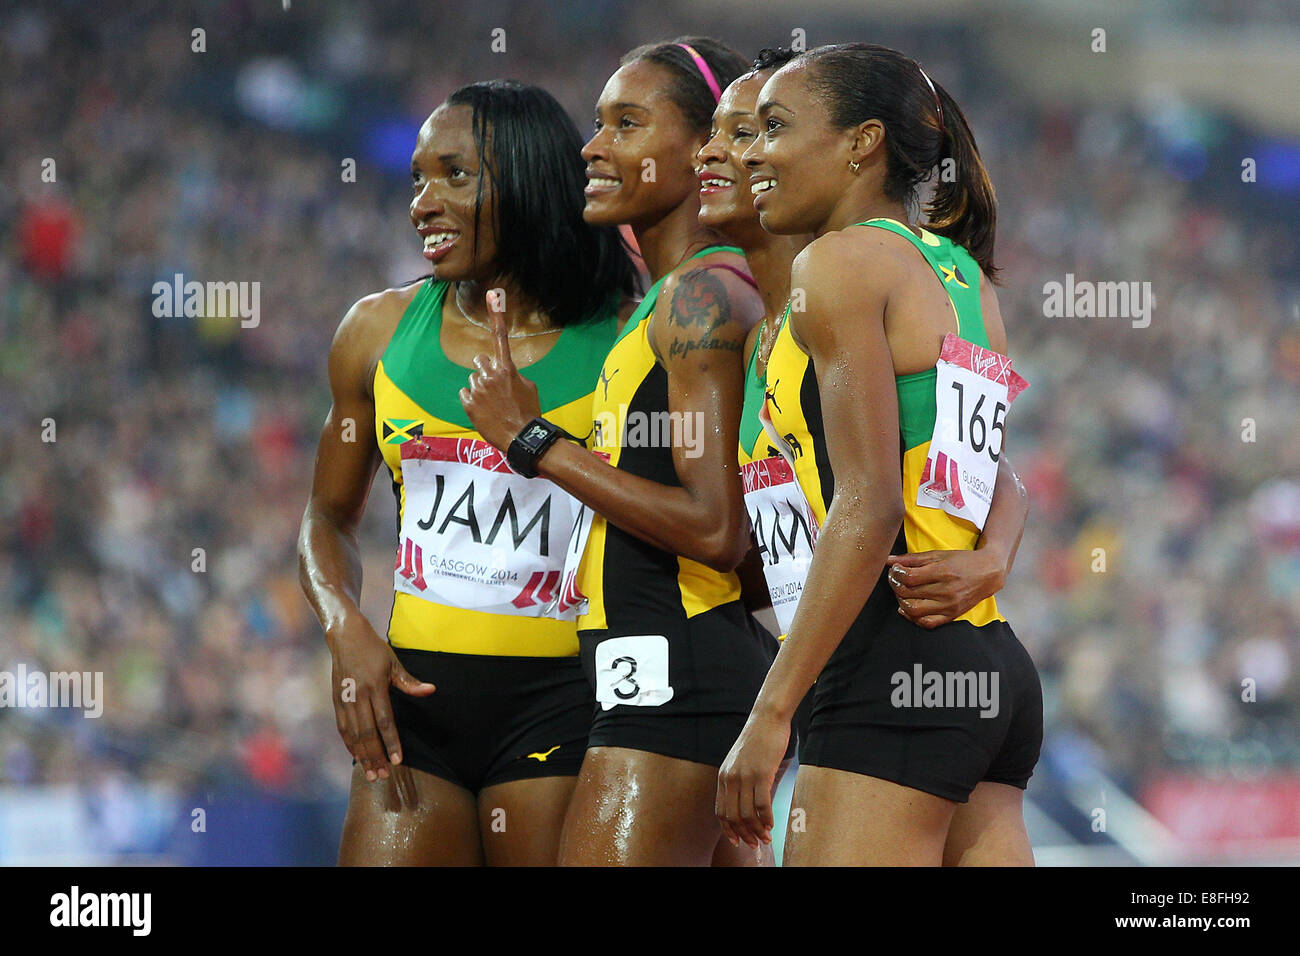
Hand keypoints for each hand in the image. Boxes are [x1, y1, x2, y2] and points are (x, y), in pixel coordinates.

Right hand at [326, 613, 434, 780]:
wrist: (344, 636)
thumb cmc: (374, 649)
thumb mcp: (394, 662)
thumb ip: (409, 682)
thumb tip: (431, 691)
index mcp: (375, 687)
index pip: (385, 721)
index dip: (391, 742)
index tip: (398, 760)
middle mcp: (358, 696)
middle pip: (367, 733)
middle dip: (376, 756)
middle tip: (384, 776)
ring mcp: (344, 700)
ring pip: (353, 735)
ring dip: (362, 756)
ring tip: (371, 774)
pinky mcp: (336, 701)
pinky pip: (342, 728)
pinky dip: (350, 745)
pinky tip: (357, 757)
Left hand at [459, 298, 542, 449]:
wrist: (521, 437)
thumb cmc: (528, 412)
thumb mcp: (529, 389)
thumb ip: (515, 376)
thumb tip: (505, 374)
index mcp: (507, 369)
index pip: (500, 337)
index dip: (496, 314)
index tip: (492, 295)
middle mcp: (490, 375)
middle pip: (479, 361)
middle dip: (484, 370)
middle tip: (494, 387)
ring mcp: (477, 389)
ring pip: (473, 379)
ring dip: (480, 388)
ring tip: (492, 404)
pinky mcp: (468, 403)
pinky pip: (464, 393)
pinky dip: (471, 400)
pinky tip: (483, 409)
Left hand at [716, 708, 789, 848]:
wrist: (766, 719)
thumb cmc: (757, 740)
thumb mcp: (740, 761)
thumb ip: (739, 780)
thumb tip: (746, 803)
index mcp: (723, 776)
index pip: (721, 811)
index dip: (728, 829)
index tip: (737, 841)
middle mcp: (730, 778)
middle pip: (733, 816)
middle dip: (744, 834)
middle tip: (755, 844)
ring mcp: (745, 776)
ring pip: (747, 813)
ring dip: (757, 830)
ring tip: (766, 838)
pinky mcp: (761, 774)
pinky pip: (762, 804)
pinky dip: (766, 818)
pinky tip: (772, 825)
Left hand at [885, 548, 1004, 628]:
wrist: (988, 573)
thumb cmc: (962, 561)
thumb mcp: (938, 555)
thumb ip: (912, 558)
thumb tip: (888, 560)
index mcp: (943, 572)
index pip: (909, 577)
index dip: (896, 574)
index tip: (895, 569)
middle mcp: (946, 591)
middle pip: (908, 593)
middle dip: (895, 585)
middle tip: (895, 579)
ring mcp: (949, 606)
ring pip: (913, 610)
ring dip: (900, 601)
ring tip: (901, 592)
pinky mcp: (952, 616)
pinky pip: (926, 623)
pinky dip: (912, 617)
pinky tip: (907, 608)